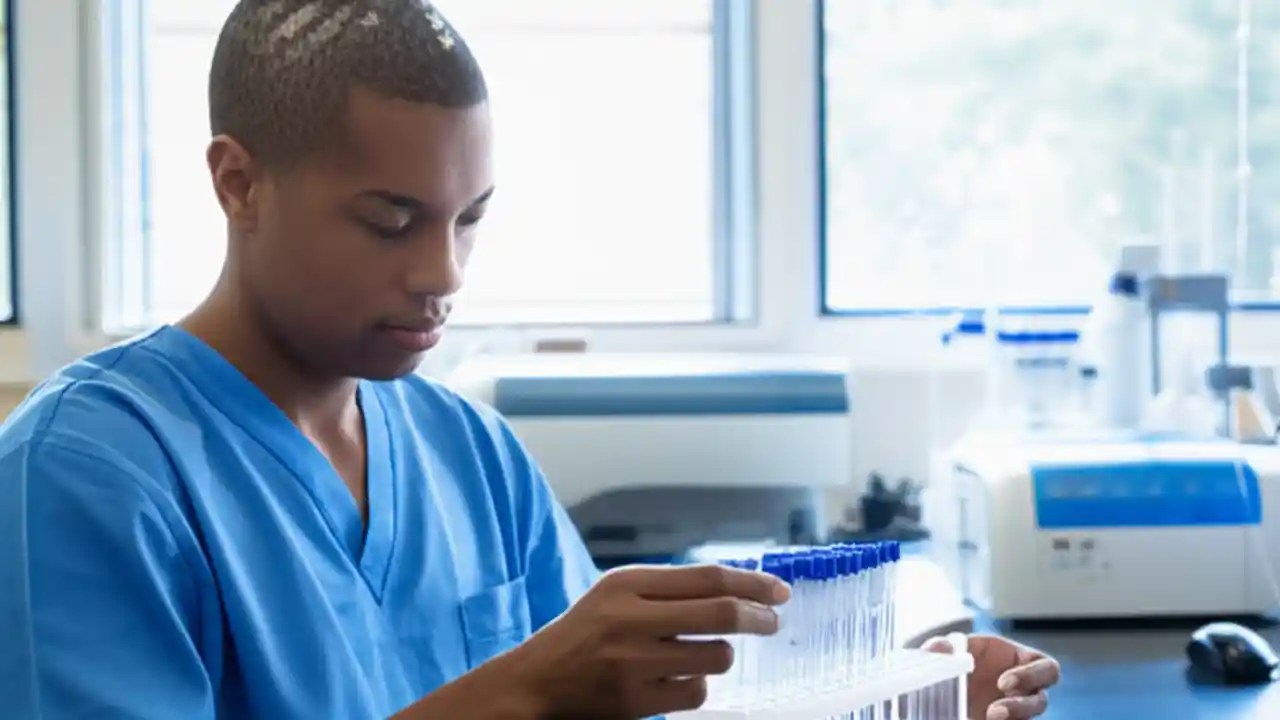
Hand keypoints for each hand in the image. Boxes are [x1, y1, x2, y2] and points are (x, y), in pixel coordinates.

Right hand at [504, 564, 789, 718]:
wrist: (535, 683)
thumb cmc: (585, 635)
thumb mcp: (616, 595)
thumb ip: (667, 589)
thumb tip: (739, 587)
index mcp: (626, 584)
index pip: (707, 577)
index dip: (751, 582)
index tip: (778, 590)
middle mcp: (630, 618)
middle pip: (720, 613)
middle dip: (758, 617)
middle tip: (773, 622)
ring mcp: (633, 662)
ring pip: (715, 657)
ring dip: (721, 656)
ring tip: (704, 654)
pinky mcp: (635, 702)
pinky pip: (696, 692)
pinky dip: (698, 685)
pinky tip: (680, 679)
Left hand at [924, 634, 1059, 719]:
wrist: (939, 684)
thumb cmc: (952, 659)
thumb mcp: (947, 648)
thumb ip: (941, 646)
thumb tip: (943, 648)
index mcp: (1020, 661)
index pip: (1047, 668)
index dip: (1032, 675)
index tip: (1002, 683)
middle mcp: (1023, 690)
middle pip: (1041, 702)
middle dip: (1021, 708)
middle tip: (993, 712)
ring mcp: (1014, 711)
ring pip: (1026, 719)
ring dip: (1013, 719)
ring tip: (987, 718)